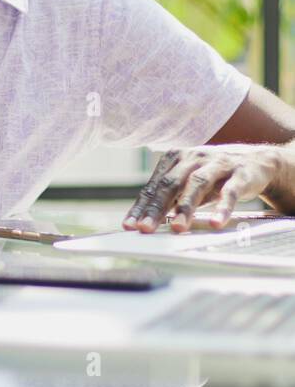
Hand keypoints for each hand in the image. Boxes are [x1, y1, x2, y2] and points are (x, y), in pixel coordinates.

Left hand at [123, 144, 294, 232]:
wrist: (256, 160)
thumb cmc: (214, 176)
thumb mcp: (189, 183)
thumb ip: (170, 198)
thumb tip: (145, 220)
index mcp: (175, 159)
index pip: (154, 187)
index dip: (141, 207)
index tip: (129, 226)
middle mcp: (193, 158)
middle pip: (170, 184)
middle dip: (156, 208)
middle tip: (145, 229)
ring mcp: (217, 164)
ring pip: (196, 185)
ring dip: (185, 208)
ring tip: (177, 229)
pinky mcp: (240, 174)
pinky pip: (229, 192)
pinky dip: (222, 208)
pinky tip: (215, 223)